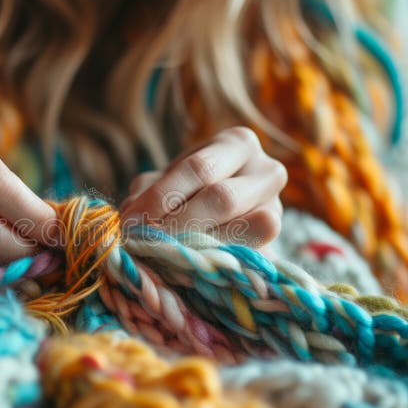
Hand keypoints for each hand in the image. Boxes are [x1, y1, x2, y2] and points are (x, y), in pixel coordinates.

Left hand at [120, 127, 286, 246]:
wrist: (226, 219)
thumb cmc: (190, 191)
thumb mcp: (168, 182)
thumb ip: (149, 192)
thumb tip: (131, 218)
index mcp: (237, 143)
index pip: (197, 169)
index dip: (161, 198)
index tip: (130, 223)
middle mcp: (266, 168)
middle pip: (221, 198)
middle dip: (177, 225)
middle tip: (144, 243)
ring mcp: (277, 204)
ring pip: (239, 228)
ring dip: (194, 245)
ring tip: (160, 254)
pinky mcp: (275, 237)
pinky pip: (247, 250)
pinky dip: (212, 258)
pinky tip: (188, 264)